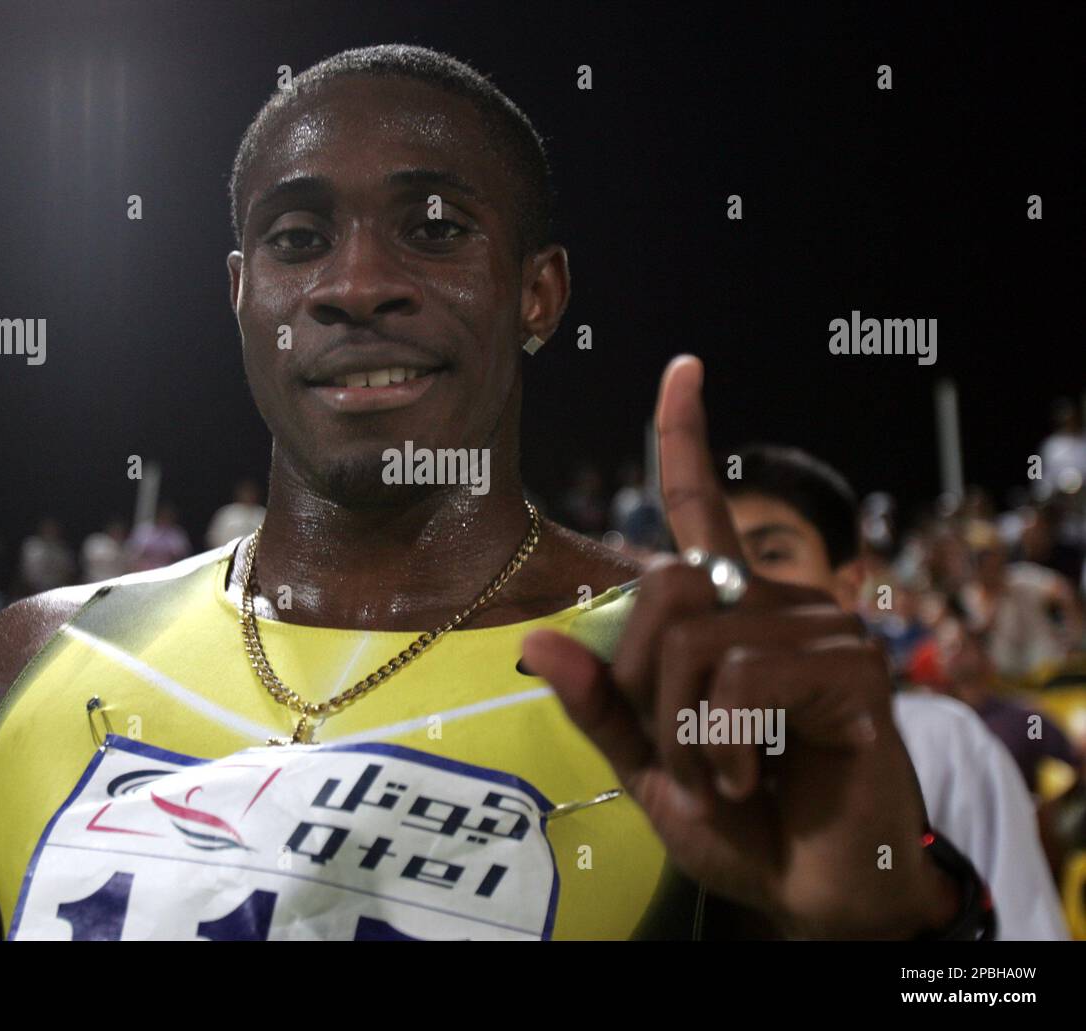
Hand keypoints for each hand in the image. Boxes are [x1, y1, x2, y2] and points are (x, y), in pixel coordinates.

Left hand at [522, 355, 958, 937]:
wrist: (811, 889)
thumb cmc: (737, 821)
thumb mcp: (648, 764)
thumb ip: (600, 704)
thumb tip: (532, 640)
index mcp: (726, 613)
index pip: (699, 510)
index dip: (684, 439)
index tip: (683, 368)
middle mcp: (776, 601)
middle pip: (662, 586)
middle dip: (642, 687)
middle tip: (682, 755)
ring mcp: (821, 628)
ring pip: (695, 641)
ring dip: (685, 733)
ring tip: (730, 775)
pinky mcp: (853, 666)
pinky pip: (741, 678)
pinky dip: (724, 744)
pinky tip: (756, 777)